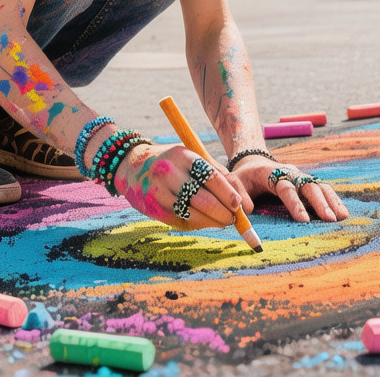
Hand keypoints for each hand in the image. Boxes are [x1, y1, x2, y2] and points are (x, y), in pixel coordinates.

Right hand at [114, 143, 245, 229]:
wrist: (132, 166)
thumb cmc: (173, 163)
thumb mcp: (193, 159)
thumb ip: (220, 177)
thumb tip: (247, 206)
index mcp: (183, 155)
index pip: (212, 177)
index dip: (228, 194)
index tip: (239, 206)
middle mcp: (169, 172)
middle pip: (204, 200)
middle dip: (224, 213)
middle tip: (233, 218)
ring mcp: (159, 191)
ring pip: (193, 214)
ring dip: (212, 222)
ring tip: (222, 221)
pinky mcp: (153, 208)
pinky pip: (181, 221)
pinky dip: (198, 224)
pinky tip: (205, 222)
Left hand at [231, 156, 348, 223]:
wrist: (253, 163)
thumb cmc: (244, 177)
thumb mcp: (235, 181)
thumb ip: (238, 193)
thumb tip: (247, 210)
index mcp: (272, 173)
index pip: (286, 187)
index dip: (295, 203)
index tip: (304, 220)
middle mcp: (290, 173)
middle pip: (308, 185)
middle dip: (320, 202)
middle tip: (330, 220)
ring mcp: (300, 177)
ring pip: (319, 186)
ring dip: (331, 200)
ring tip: (343, 217)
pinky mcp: (306, 184)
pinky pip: (322, 190)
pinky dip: (333, 199)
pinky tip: (342, 212)